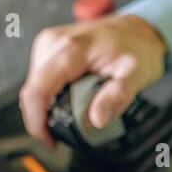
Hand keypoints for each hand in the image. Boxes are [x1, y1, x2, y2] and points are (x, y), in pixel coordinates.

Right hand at [18, 14, 166, 145]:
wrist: (138, 30)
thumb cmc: (137, 50)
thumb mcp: (136, 76)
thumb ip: (116, 97)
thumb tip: (96, 120)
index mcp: (69, 49)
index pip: (37, 91)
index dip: (37, 122)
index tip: (50, 142)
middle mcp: (52, 43)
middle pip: (33, 92)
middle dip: (47, 118)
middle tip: (75, 129)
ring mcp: (48, 44)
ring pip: (35, 88)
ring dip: (50, 107)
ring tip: (80, 111)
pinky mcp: (48, 48)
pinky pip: (42, 81)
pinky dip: (53, 96)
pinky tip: (74, 98)